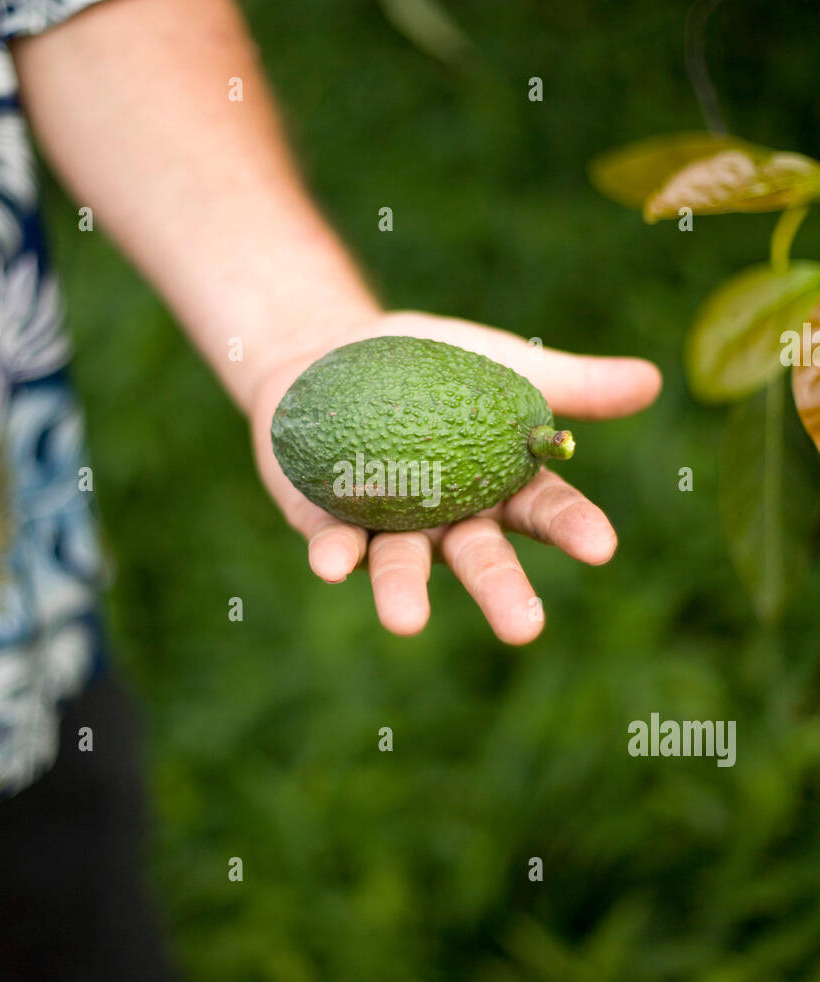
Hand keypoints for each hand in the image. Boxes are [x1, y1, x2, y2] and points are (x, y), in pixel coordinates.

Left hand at [249, 310, 660, 643]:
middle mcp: (450, 520)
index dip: (574, 528)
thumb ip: (570, 384)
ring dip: (404, 592)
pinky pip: (333, 542)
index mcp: (501, 487)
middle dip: (500, 591)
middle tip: (524, 630)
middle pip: (481, 558)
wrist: (328, 352)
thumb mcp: (503, 364)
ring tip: (406, 622)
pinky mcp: (327, 520)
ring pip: (404, 564)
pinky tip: (329, 568)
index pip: (547, 511)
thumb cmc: (431, 364)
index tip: (603, 547)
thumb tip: (653, 381)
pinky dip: (333, 555)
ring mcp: (388, 525)